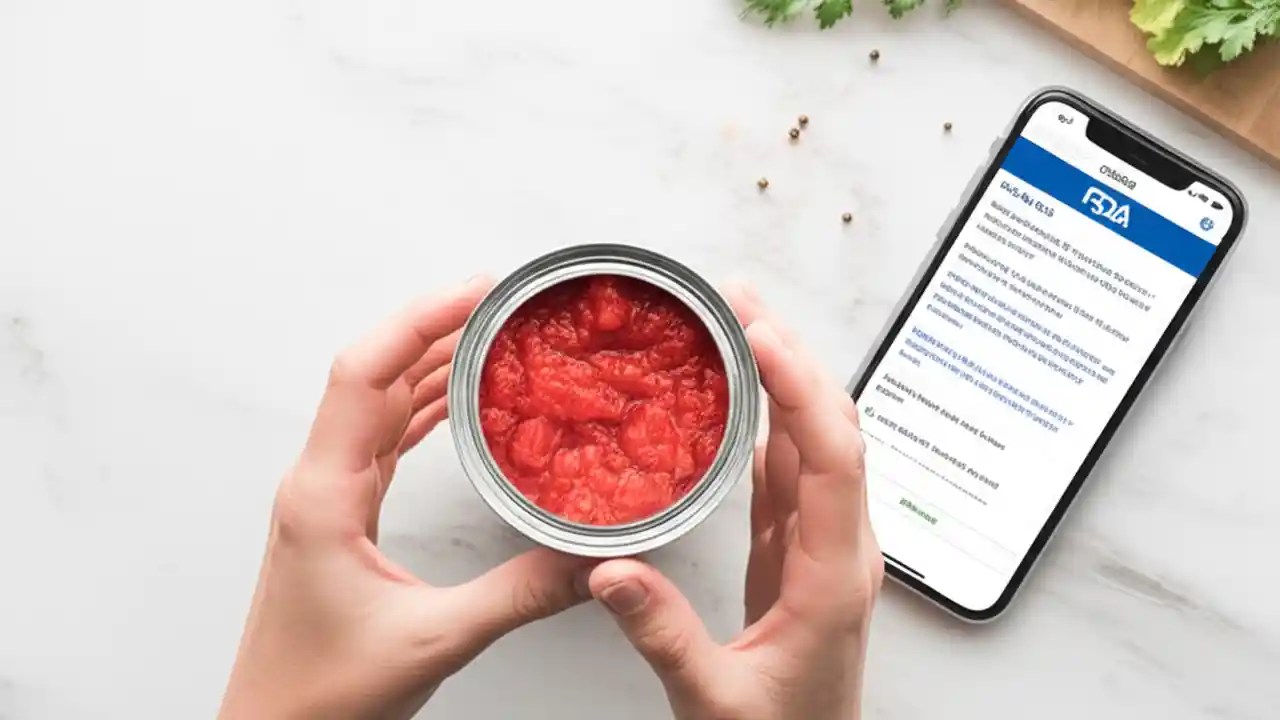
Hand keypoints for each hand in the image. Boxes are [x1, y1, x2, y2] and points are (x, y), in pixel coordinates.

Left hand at [219, 277, 592, 719]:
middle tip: (499, 303)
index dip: (420, 319)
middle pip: (373, 373)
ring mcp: (327, 497)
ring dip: (429, 362)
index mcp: (325, 494)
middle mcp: (319, 483)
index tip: (476, 292)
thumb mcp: (431, 640)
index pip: (366, 373)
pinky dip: (423, 407)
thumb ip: (518, 595)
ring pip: (379, 401)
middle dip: (435, 327)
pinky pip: (385, 437)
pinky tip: (457, 400)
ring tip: (487, 335)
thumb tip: (590, 560)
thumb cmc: (319, 695)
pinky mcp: (342, 516)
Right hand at [585, 286, 883, 719]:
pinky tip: (742, 403)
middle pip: (830, 429)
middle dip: (790, 356)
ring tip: (738, 329)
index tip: (758, 336)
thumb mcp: (715, 701)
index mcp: (833, 577)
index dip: (798, 389)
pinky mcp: (798, 556)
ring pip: (810, 444)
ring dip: (780, 381)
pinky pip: (787, 475)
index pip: (831, 459)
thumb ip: (661, 634)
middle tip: (740, 302)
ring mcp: (822, 549)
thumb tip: (610, 570)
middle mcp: (839, 550)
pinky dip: (766, 427)